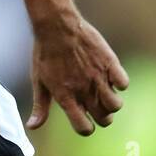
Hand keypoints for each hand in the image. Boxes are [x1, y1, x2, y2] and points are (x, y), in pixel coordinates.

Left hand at [27, 14, 128, 134]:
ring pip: (115, 105)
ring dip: (112, 103)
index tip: (84, 120)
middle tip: (97, 106)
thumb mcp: (38, 82)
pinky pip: (123, 83)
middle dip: (102, 117)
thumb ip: (40, 107)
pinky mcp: (109, 63)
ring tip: (105, 93)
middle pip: (104, 119)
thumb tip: (32, 127)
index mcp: (66, 98)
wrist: (57, 26)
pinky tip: (111, 77)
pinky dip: (120, 83)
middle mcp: (84, 91)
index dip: (86, 128)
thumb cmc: (45, 54)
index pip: (84, 128)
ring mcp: (98, 77)